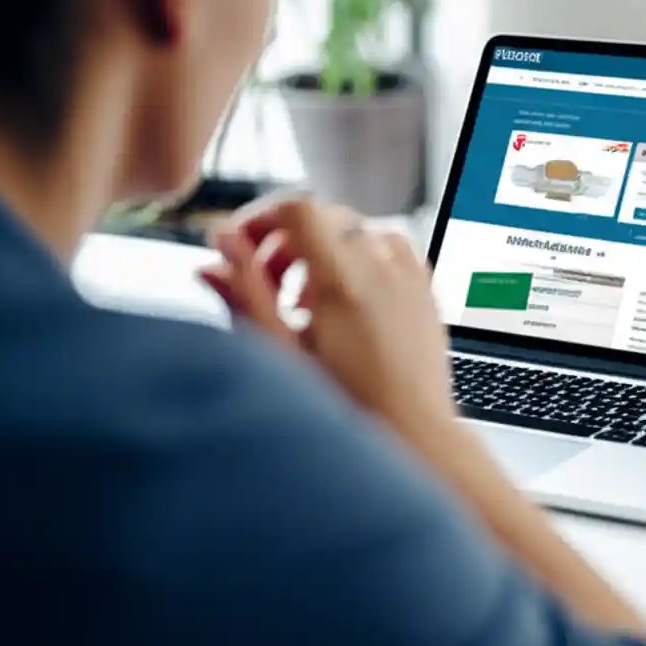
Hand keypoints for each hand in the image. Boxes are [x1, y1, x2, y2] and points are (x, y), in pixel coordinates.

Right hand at [200, 195, 645, 638]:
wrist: (415, 438)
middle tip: (265, 283)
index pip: (298, 207)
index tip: (242, 242)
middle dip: (285, 239)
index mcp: (345, 278)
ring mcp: (410, 276)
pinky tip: (345, 304)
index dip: (261, 216)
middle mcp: (383, 267)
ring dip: (323, 251)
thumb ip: (246, 294)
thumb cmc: (351, 408)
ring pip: (356, 231)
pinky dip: (360, 261)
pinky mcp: (425, 291)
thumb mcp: (282, 353)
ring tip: (304, 301)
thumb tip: (220, 249)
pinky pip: (389, 250)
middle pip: (323, 216)